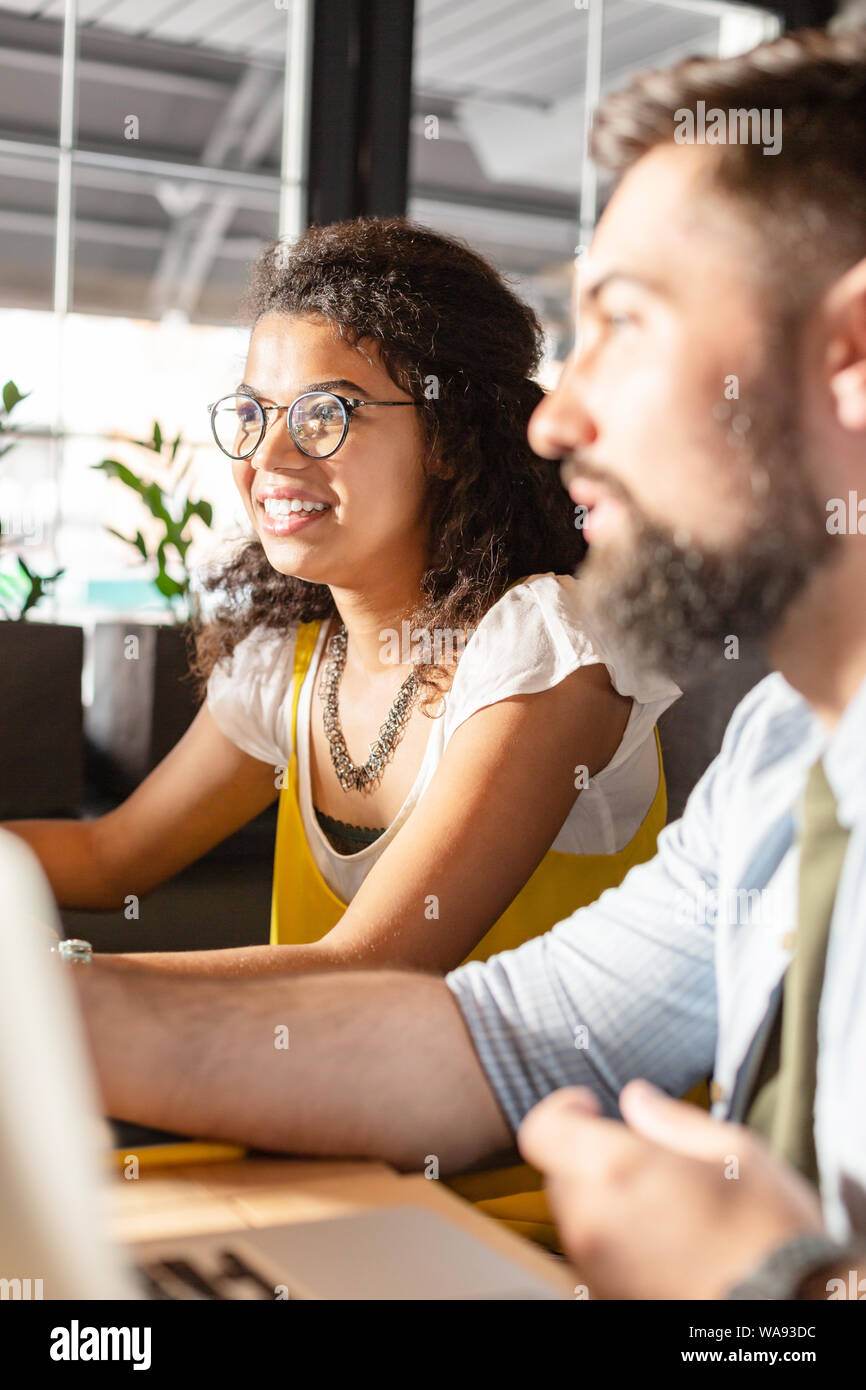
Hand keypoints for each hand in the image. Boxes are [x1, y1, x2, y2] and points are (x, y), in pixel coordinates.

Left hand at [518, 1079, 823, 1298]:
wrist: (789, 1312)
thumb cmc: (769, 1232)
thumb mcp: (734, 1151)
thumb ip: (672, 1119)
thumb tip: (637, 1098)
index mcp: (616, 1169)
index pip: (542, 1130)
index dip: (563, 1109)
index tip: (593, 1106)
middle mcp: (592, 1220)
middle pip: (561, 1172)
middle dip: (593, 1157)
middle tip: (647, 1161)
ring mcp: (596, 1266)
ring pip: (577, 1214)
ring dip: (605, 1199)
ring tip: (665, 1205)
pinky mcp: (607, 1296)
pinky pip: (595, 1252)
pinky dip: (616, 1239)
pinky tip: (665, 1241)